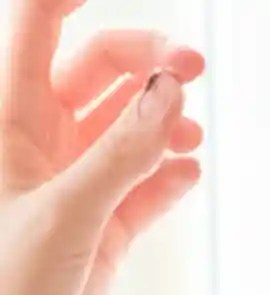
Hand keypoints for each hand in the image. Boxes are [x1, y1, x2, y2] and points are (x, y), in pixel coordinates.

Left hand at [0, 0, 204, 294]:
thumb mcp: (65, 217)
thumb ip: (123, 154)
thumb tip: (173, 90)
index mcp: (3, 125)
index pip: (35, 28)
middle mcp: (33, 148)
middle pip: (94, 70)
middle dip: (144, 61)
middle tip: (194, 71)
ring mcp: (67, 191)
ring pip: (123, 129)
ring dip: (163, 120)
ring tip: (194, 132)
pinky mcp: (96, 236)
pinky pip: (140, 188)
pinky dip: (168, 177)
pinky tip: (190, 175)